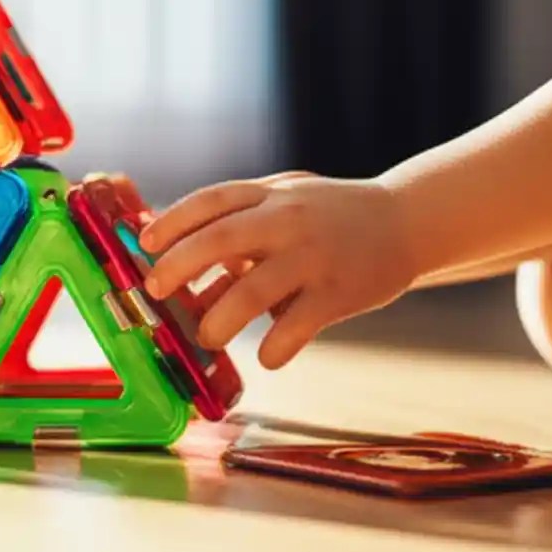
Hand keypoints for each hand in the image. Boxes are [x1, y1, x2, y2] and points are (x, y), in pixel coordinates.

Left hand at [139, 173, 417, 368]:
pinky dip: (277, 346)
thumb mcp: (285, 207)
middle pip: (222, 239)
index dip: (173, 221)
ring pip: (256, 289)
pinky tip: (267, 357)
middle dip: (180, 265)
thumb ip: (238, 234)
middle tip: (155, 290)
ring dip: (221, 317)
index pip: (212, 201)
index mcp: (270, 194)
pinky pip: (300, 324)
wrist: (407, 220)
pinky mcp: (341, 292)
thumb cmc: (330, 218)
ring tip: (206, 336)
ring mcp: (315, 255)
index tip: (145, 244)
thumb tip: (183, 277)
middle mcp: (289, 219)